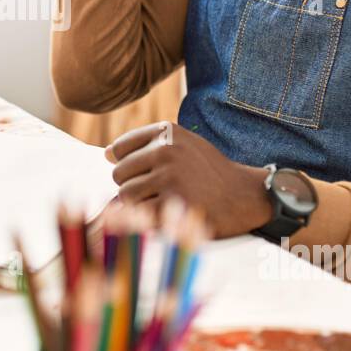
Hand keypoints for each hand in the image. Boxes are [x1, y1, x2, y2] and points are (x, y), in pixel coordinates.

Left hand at [105, 122, 271, 237]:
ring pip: (125, 195)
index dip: (128, 165)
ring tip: (162, 203)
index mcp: (166, 132)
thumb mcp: (184, 145)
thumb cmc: (209, 172)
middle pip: (119, 173)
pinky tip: (167, 214)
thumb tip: (107, 153)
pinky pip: (139, 214)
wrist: (243, 196)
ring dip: (139, 205)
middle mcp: (166, 150)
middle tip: (157, 192)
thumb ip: (146, 145)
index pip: (119, 148)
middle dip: (132, 186)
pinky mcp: (173, 203)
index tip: (148, 173)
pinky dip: (148, 219)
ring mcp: (170, 176)